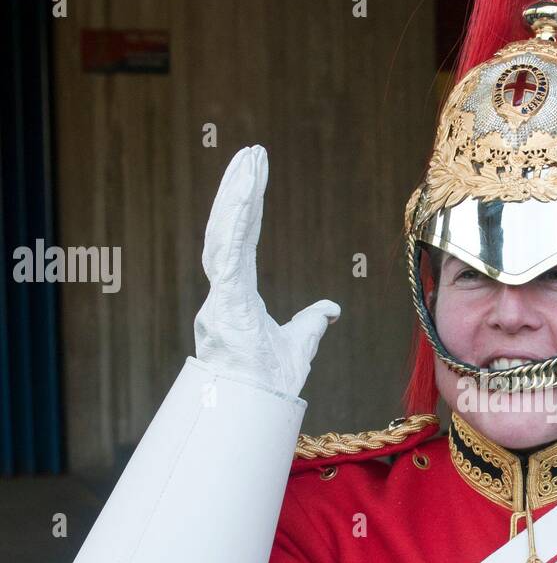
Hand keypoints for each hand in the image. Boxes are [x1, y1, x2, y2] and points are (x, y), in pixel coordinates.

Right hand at [193, 146, 339, 397]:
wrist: (260, 408)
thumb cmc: (270, 384)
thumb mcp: (300, 344)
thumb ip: (311, 322)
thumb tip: (330, 308)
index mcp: (235, 298)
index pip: (242, 242)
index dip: (248, 210)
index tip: (254, 179)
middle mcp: (222, 292)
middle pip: (228, 230)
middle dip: (238, 190)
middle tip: (252, 154)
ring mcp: (220, 295)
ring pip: (225, 234)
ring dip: (236, 194)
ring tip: (249, 159)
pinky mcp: (225, 301)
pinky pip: (230, 253)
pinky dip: (236, 220)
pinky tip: (244, 192)